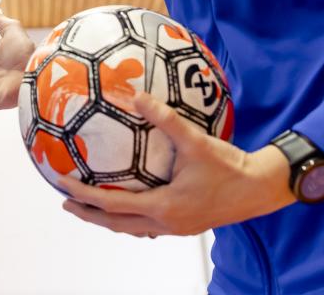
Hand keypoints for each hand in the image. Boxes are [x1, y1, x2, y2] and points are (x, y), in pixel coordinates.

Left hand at [59, 93, 294, 236]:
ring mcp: (176, 228)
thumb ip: (165, 118)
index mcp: (164, 207)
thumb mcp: (196, 140)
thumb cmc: (230, 166)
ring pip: (132, 229)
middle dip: (89, 214)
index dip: (84, 195)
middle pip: (116, 225)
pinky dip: (130, 217)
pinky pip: (148, 225)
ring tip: (90, 204)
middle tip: (66, 200)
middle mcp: (166, 223)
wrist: (261, 189)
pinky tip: (128, 203)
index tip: (62, 185)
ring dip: (108, 218)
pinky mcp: (186, 225)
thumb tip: (136, 95)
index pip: (112, 206)